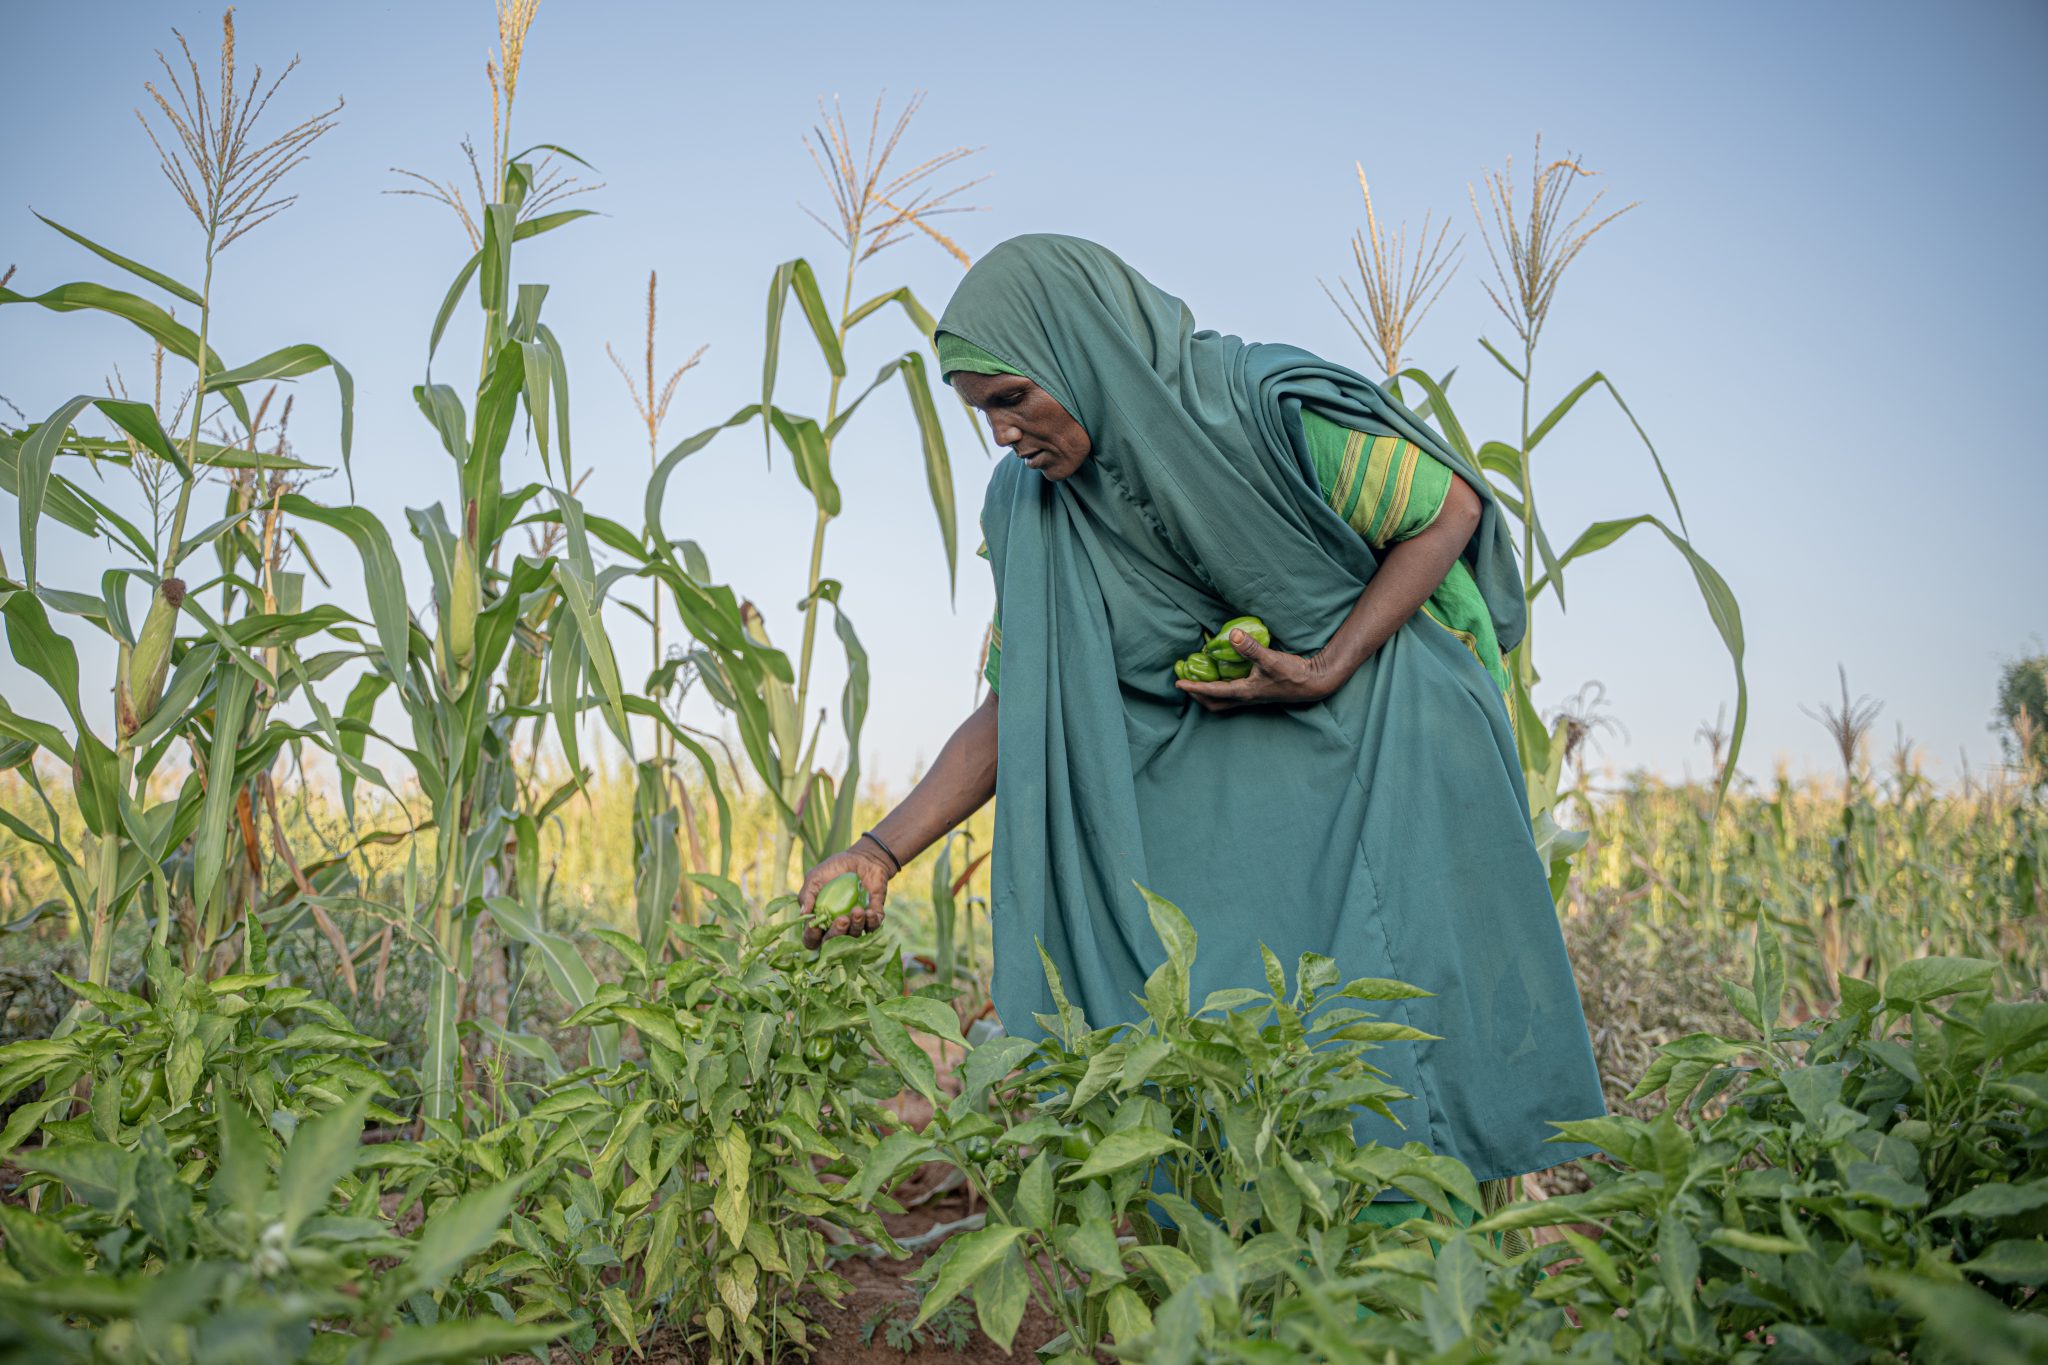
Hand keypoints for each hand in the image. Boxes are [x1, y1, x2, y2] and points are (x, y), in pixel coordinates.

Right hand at [797, 841, 894, 949]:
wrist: (862, 858)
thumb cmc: (834, 868)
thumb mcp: (815, 878)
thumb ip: (806, 895)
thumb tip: (803, 914)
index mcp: (820, 920)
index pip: (812, 939)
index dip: (812, 937)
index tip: (816, 927)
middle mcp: (837, 926)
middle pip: (833, 943)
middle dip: (837, 934)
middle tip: (842, 919)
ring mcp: (855, 924)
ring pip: (855, 937)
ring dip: (856, 926)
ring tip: (857, 910)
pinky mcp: (873, 918)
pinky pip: (873, 928)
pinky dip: (871, 922)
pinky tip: (869, 912)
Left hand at [1176, 628, 1350, 712]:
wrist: (1314, 683)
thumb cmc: (1292, 674)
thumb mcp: (1270, 659)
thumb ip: (1251, 648)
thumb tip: (1233, 635)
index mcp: (1244, 693)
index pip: (1212, 692)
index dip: (1194, 688)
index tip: (1178, 683)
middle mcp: (1245, 698)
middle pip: (1214, 703)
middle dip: (1197, 696)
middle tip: (1184, 683)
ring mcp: (1252, 697)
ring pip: (1223, 701)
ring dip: (1208, 694)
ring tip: (1198, 681)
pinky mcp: (1258, 692)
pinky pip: (1232, 694)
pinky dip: (1221, 687)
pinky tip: (1222, 675)